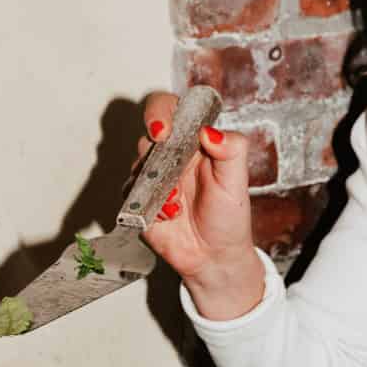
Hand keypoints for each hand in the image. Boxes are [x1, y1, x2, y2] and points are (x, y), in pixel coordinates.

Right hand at [138, 91, 263, 316]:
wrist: (214, 256)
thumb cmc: (228, 217)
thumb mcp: (237, 181)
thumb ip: (232, 150)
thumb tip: (210, 131)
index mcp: (195, 142)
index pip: (172, 109)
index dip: (161, 111)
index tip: (163, 128)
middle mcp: (171, 155)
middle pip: (148, 131)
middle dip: (154, 146)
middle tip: (164, 161)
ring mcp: (152, 176)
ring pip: (137, 162)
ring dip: (157, 181)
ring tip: (178, 202)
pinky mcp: (137, 199)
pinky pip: (129, 192)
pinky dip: (148, 203)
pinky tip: (169, 214)